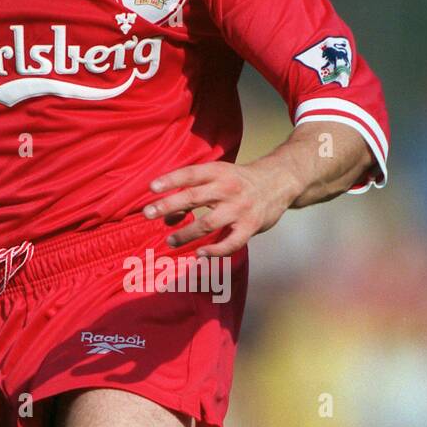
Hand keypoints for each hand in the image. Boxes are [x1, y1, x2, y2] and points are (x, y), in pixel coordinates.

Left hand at [144, 160, 293, 257]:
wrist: (279, 182)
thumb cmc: (239, 182)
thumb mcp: (218, 178)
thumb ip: (193, 194)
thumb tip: (166, 216)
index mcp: (219, 172)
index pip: (191, 174)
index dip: (171, 180)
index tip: (152, 188)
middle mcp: (228, 189)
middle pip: (194, 197)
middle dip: (169, 206)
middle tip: (147, 213)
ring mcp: (240, 209)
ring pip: (208, 223)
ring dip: (186, 233)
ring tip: (170, 241)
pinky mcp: (250, 227)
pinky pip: (231, 243)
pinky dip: (215, 251)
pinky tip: (200, 254)